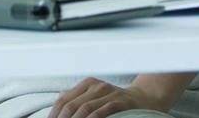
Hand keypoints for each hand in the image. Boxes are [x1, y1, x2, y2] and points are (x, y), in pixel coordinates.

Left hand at [48, 77, 167, 117]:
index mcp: (87, 84)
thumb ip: (78, 97)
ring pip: (84, 108)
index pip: (63, 99)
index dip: (54, 115)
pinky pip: (103, 111)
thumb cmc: (117, 101)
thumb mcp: (95, 96)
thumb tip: (59, 101)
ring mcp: (109, 93)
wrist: (144, 99)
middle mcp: (96, 86)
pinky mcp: (120, 101)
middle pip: (71, 104)